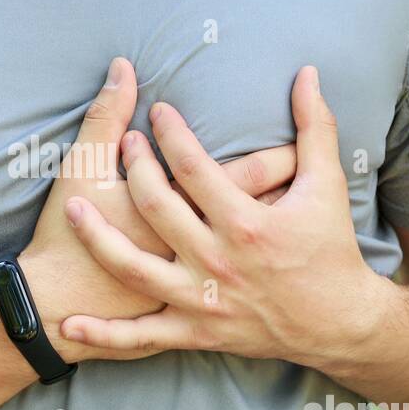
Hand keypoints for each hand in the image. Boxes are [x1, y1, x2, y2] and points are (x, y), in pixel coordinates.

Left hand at [57, 66, 396, 367]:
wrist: (340, 325)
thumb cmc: (332, 251)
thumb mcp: (329, 186)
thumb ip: (316, 127)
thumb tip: (308, 73)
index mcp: (246, 224)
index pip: (195, 168)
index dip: (172, 135)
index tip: (157, 110)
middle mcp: (218, 261)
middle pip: (158, 207)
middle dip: (135, 168)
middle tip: (124, 142)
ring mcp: (202, 300)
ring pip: (134, 268)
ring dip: (96, 238)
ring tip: (72, 208)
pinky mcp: (196, 332)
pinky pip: (142, 336)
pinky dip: (105, 335)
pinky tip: (68, 323)